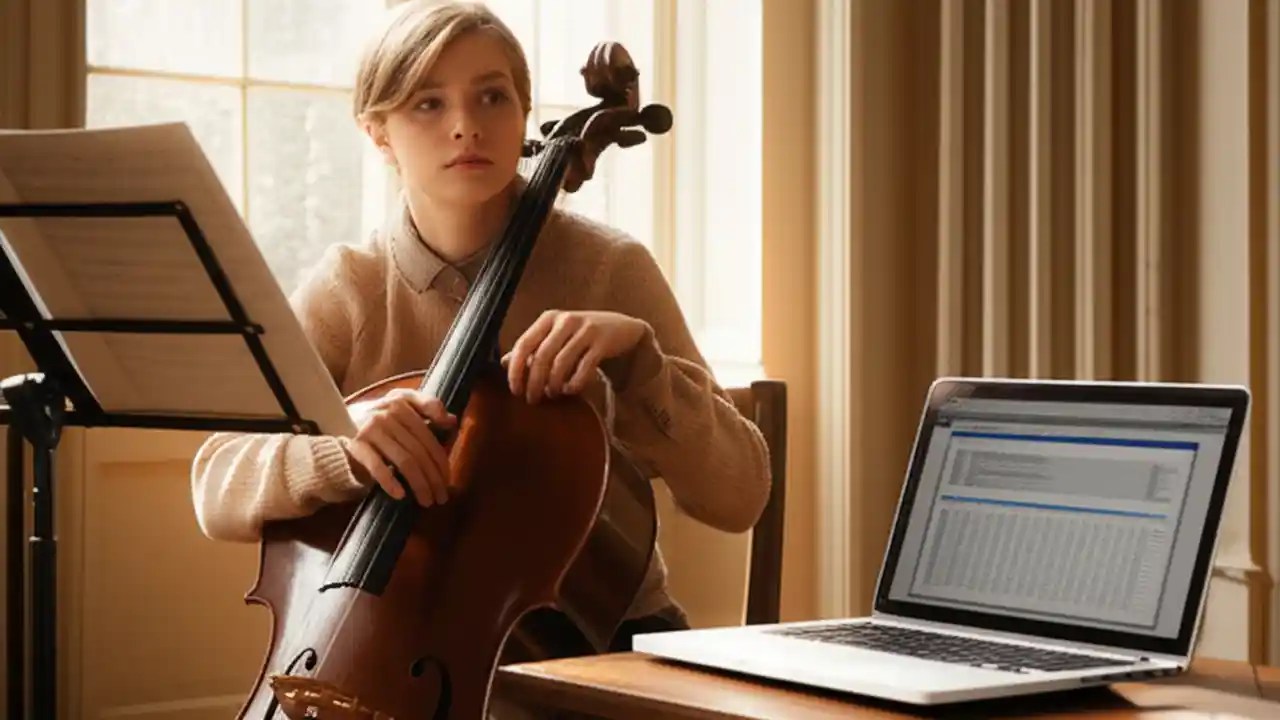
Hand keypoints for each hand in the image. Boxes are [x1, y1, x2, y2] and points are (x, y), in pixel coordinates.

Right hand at [344, 389, 456, 505]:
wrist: (331, 420)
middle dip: (434, 477)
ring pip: (405, 461)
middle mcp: (387, 413)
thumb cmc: (373, 417)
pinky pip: (378, 467)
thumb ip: (426, 408)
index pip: (428, 435)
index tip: (447, 478)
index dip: (441, 459)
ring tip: (426, 500)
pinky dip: (391, 482)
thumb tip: (452, 421)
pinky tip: (400, 495)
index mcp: (401, 402)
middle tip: (441, 497)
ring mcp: (370, 428)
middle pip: (419, 451)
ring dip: (419, 484)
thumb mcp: (398, 405)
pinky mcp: (355, 445)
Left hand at [503, 310, 647, 402]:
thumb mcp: (556, 335)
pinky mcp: (603, 342)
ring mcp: (585, 330)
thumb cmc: (583, 334)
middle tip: (533, 399)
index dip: (516, 369)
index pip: (524, 344)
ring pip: (561, 363)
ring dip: (554, 384)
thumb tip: (504, 362)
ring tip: (553, 395)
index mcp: (549, 318)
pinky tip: (570, 390)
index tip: (515, 390)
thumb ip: (533, 347)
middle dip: (534, 382)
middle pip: (542, 356)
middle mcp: (565, 320)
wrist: (623, 328)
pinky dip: (575, 383)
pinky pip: (584, 367)